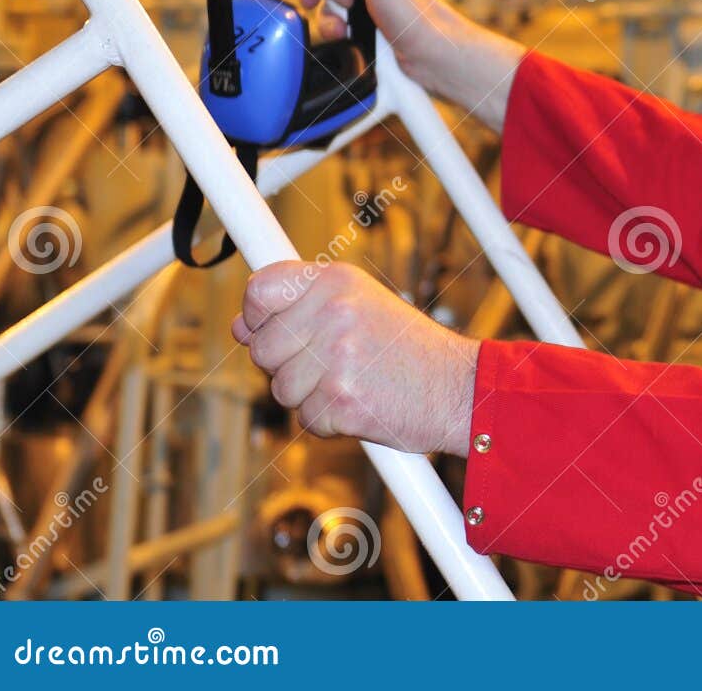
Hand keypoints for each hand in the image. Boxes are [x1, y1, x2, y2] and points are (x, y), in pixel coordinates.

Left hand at [234, 261, 479, 456]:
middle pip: (262, 348)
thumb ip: (302, 308)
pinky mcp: (340, 398)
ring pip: (280, 388)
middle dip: (287, 365)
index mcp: (337, 280)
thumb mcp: (362, 305)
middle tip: (333, 363)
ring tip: (352, 382)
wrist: (461, 387)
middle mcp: (334, 310)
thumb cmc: (410, 350)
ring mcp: (336, 355)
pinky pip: (305, 419)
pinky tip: (361, 404)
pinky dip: (329, 421)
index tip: (270, 328)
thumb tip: (240, 326)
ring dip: (309, 396)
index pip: (259, 291)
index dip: (256, 316)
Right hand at [299, 0, 525, 131]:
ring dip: (328, 18)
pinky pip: (335, 27)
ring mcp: (365, 5)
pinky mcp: (363, 29)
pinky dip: (335, 34)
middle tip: (341, 2)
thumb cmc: (417, 15)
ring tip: (344, 28)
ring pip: (325, 5)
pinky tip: (347, 39)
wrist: (433, 56)